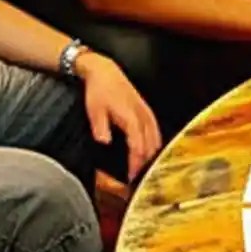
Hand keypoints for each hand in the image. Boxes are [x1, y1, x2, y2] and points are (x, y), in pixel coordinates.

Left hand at [75, 53, 161, 180]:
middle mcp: (143, 117)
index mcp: (131, 119)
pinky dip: (155, 144)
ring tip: (146, 169)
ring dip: (152, 155)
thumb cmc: (99, 91)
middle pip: (150, 146)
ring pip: (156, 139)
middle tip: (140, 179)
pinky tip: (152, 150)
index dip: (136, 165)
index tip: (132, 178)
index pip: (138, 148)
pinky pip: (156, 131)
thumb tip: (104, 143)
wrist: (105, 72)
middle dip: (146, 164)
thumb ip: (100, 127)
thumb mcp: (94, 110)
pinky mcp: (147, 111)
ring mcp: (147, 114)